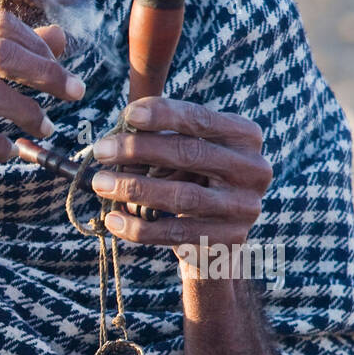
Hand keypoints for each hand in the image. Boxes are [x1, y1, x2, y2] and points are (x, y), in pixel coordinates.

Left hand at [88, 97, 271, 274]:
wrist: (215, 233)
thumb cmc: (192, 177)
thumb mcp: (186, 149)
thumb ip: (161, 135)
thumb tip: (120, 127)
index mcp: (245, 136)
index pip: (200, 119)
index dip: (163, 115)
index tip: (128, 115)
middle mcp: (253, 169)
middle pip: (189, 154)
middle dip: (139, 149)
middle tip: (101, 150)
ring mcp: (244, 207)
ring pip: (182, 196)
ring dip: (134, 188)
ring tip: (100, 183)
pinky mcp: (229, 239)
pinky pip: (177, 233)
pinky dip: (139, 228)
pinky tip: (113, 220)